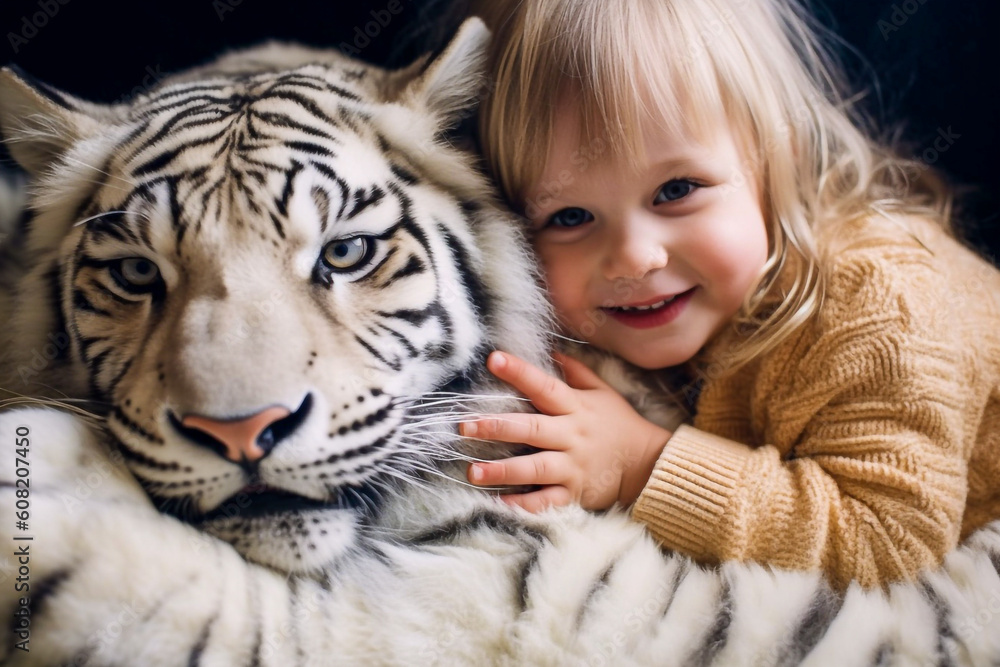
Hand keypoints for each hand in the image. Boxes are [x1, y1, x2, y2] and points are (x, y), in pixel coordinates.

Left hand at [460, 351, 671, 511]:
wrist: (648, 465)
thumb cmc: (620, 424)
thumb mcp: (603, 393)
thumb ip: (577, 372)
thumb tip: (552, 350)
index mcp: (576, 408)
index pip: (544, 386)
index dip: (520, 372)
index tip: (494, 359)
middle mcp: (572, 436)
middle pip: (532, 429)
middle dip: (498, 427)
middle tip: (466, 426)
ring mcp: (573, 467)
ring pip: (535, 467)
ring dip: (503, 470)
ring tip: (473, 471)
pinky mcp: (575, 494)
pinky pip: (547, 501)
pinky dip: (525, 504)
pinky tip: (501, 502)